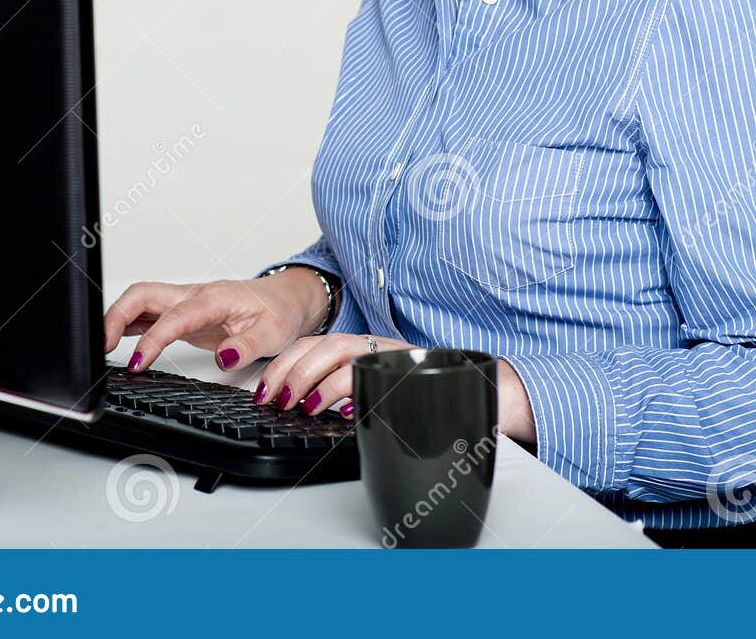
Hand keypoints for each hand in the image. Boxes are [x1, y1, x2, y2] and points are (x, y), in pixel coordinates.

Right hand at [103, 270, 327, 373]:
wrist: (287, 299)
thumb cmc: (279, 312)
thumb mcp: (273, 333)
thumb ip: (248, 346)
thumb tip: (225, 358)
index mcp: (214, 299)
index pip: (174, 317)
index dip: (152, 340)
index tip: (137, 363)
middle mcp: (195, 296)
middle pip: (143, 295)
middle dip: (116, 316)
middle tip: (101, 346)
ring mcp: (186, 303)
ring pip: (141, 301)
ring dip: (116, 318)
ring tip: (99, 346)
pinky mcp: (183, 314)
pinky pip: (148, 314)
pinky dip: (128, 324)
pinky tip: (116, 340)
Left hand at [257, 333, 538, 443]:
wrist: (490, 395)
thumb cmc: (435, 400)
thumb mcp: (381, 397)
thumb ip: (352, 398)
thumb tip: (311, 413)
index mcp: (366, 351)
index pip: (315, 345)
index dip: (285, 363)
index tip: (265, 389)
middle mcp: (379, 347)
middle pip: (323, 343)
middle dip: (290, 368)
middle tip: (273, 397)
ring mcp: (396, 355)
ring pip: (343, 349)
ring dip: (314, 376)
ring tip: (298, 402)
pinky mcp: (414, 367)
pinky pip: (377, 370)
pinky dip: (355, 386)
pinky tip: (344, 407)